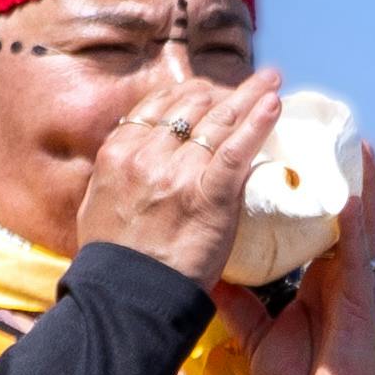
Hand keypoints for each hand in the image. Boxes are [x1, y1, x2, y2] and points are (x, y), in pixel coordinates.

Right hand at [66, 62, 285, 290]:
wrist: (125, 294)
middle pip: (191, 104)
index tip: (209, 91)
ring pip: (218, 120)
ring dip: (249, 95)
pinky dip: (258, 122)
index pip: (158, 105)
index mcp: (118, 152)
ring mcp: (177, 172)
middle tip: (248, 87)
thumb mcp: (99, 203)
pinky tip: (275, 104)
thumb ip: (120, 173)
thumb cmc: (114, 259)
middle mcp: (145, 154)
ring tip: (271, 80)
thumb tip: (135, 154)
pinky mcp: (208, 194)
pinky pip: (236, 149)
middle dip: (222, 91)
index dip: (188, 93)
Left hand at [220, 136, 374, 374]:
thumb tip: (204, 271)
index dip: (296, 187)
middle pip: (335, 209)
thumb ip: (236, 299)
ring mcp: (353, 280)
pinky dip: (361, 217)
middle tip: (318, 130)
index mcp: (315, 276)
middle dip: (331, 171)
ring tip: (351, 141)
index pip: (305, 221)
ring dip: (358, 180)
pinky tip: (356, 189)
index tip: (279, 152)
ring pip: (357, 219)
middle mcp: (337, 270)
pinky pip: (361, 249)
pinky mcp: (362, 295)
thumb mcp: (255, 333)